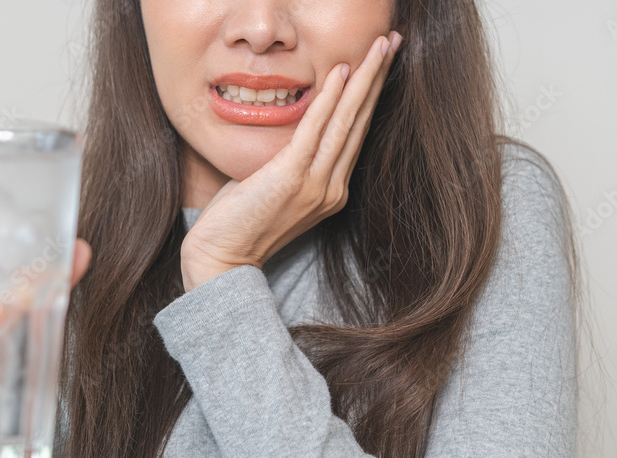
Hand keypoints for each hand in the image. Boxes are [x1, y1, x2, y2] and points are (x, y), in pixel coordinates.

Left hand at [181, 30, 402, 290]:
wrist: (222, 259)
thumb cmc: (240, 222)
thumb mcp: (271, 185)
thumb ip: (287, 159)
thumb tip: (290, 131)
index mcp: (329, 191)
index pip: (354, 133)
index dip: (369, 95)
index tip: (381, 63)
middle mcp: (331, 188)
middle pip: (360, 122)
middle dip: (378, 77)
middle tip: (395, 40)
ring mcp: (315, 186)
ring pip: (347, 121)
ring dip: (365, 79)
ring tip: (382, 45)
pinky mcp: (292, 179)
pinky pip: (317, 130)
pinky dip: (330, 99)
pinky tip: (342, 71)